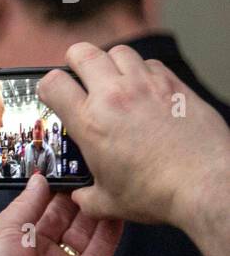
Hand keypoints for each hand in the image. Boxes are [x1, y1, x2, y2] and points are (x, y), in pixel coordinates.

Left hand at [0, 174, 122, 255]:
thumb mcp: (1, 232)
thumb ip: (25, 205)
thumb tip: (39, 179)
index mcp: (9, 239)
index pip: (36, 209)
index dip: (52, 189)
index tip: (69, 166)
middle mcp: (35, 254)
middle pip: (63, 221)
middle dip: (77, 198)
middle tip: (95, 172)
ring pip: (83, 237)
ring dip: (96, 214)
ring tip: (110, 187)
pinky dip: (108, 238)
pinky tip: (118, 214)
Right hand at [39, 42, 229, 226]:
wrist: (208, 185)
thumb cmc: (160, 194)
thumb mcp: (109, 202)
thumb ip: (87, 197)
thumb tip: (80, 197)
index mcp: (90, 123)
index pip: (53, 83)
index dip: (47, 87)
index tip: (53, 95)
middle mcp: (115, 96)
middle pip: (82, 53)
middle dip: (75, 61)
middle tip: (80, 77)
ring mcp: (146, 86)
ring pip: (118, 52)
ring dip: (111, 64)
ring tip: (114, 81)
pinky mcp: (174, 85)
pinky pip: (151, 64)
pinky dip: (143, 71)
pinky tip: (146, 90)